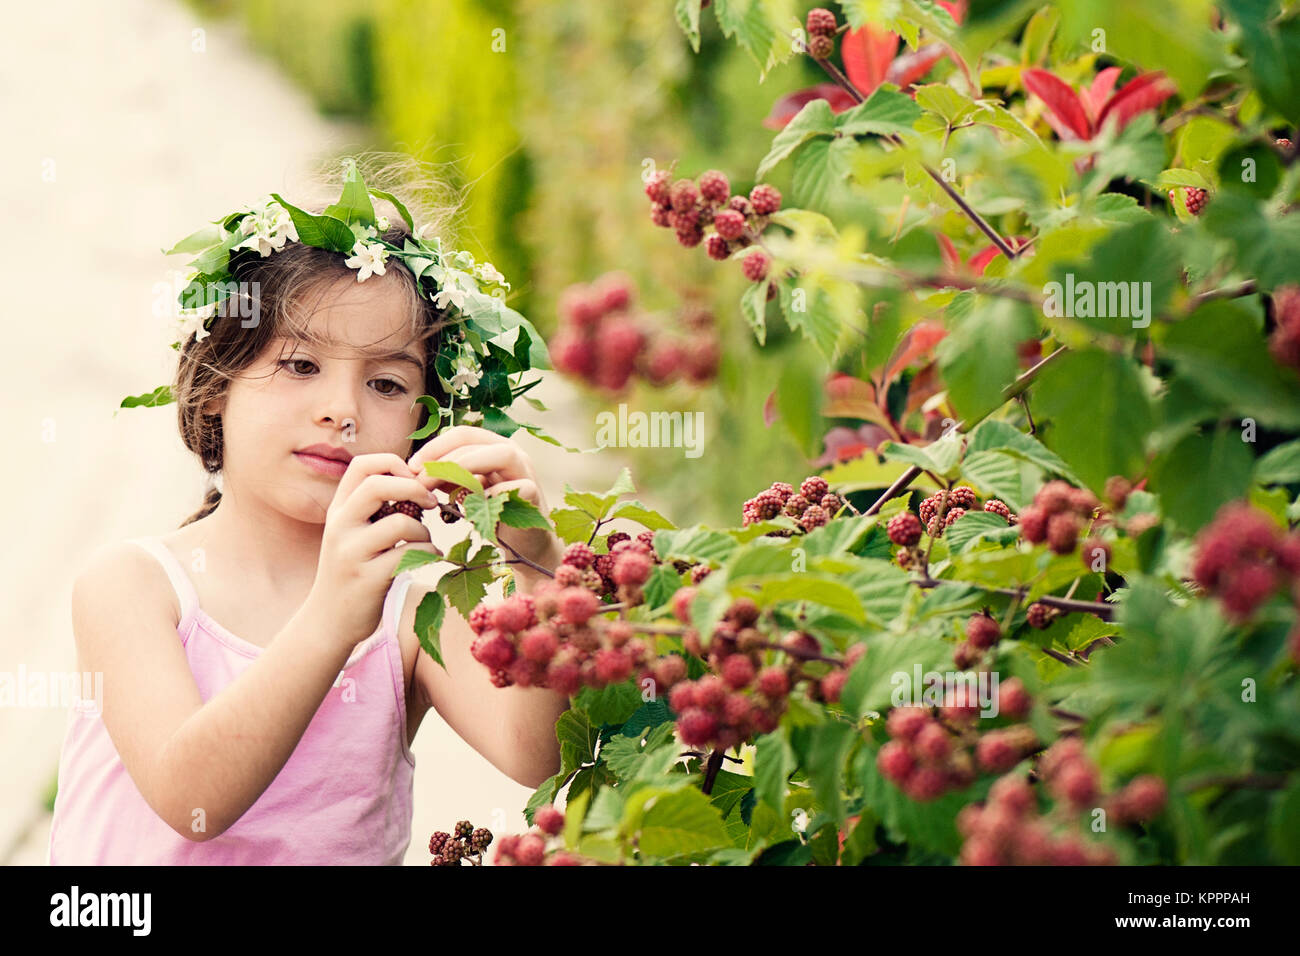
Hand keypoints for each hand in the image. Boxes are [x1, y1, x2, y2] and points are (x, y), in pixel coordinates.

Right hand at [309, 453, 439, 650]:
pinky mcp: (367, 579)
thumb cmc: (353, 571)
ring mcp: (351, 553)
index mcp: (338, 510)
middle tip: (431, 502)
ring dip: (424, 531)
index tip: (414, 478)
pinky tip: (428, 559)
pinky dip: (429, 553)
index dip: (394, 463)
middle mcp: (340, 527)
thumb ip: (375, 509)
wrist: (328, 621)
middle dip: (414, 488)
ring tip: (424, 542)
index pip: (362, 465)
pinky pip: (411, 555)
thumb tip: (420, 482)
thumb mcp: (353, 534)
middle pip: (377, 485)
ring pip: (401, 523)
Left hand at [408, 426, 562, 574]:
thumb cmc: (493, 516)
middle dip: (442, 460)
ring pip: (501, 455)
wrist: (523, 545)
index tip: (412, 467)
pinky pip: (516, 487)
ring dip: (466, 469)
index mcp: (494, 447)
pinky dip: (492, 495)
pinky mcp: (535, 494)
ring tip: (441, 490)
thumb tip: (417, 470)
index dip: (434, 447)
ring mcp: (526, 472)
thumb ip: (447, 478)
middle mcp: (513, 454)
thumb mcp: (464, 492)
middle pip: (474, 441)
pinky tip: (471, 509)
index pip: (461, 434)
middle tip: (420, 481)